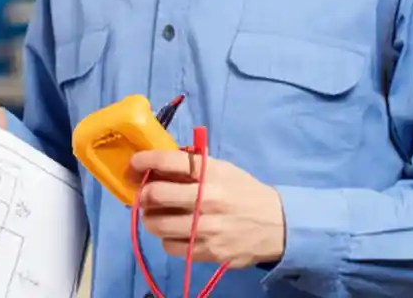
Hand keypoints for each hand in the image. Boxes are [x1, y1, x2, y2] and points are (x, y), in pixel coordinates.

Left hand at [131, 150, 284, 268]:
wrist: (277, 225)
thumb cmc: (244, 192)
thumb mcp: (223, 170)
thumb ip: (193, 166)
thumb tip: (156, 164)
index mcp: (212, 173)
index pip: (169, 161)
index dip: (145, 160)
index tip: (134, 163)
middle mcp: (208, 199)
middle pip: (156, 195)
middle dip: (142, 194)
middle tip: (143, 195)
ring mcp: (207, 228)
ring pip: (158, 224)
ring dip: (150, 219)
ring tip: (155, 215)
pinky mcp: (208, 251)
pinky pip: (170, 246)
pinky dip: (167, 239)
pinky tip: (175, 233)